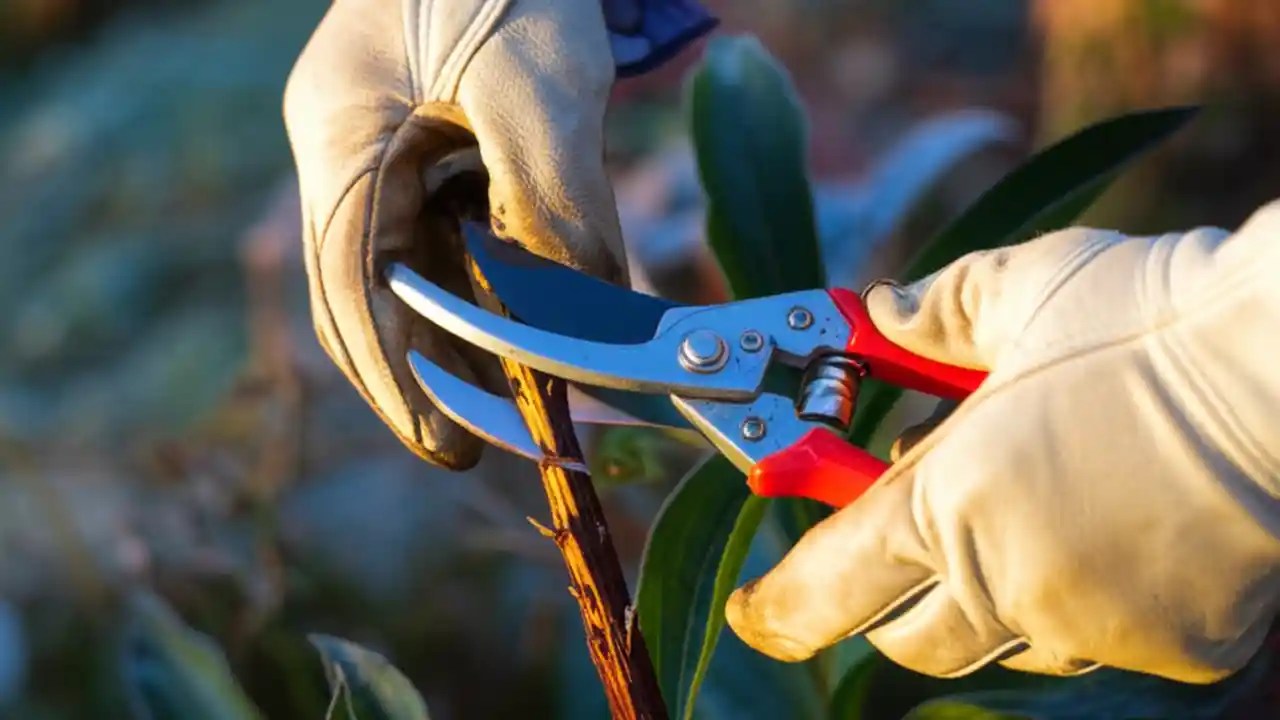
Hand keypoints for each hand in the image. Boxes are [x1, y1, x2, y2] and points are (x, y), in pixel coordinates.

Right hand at [283, 0, 625, 467]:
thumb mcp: (536, 85)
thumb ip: (556, 204)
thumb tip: (592, 315)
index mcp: (341, 135)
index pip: (350, 288)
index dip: (395, 380)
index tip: (446, 446)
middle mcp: (350, 150)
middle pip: (373, 291)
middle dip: (430, 368)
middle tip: (494, 433)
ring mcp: (387, 143)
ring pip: (413, 267)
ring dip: (464, 330)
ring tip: (519, 393)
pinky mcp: (429, 137)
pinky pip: (448, 226)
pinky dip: (491, 278)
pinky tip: (533, 312)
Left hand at [726, 203, 1279, 682]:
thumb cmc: (1153, 317)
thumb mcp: (1017, 288)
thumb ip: (925, 312)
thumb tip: (876, 313)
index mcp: (951, 501)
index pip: (828, 589)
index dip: (778, 608)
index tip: (759, 610)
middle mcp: (1014, 583)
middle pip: (908, 638)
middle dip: (890, 594)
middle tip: (907, 527)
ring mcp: (1099, 624)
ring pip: (1004, 639)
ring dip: (987, 590)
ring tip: (1025, 503)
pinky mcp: (1177, 647)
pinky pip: (1097, 638)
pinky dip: (1080, 594)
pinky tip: (1110, 524)